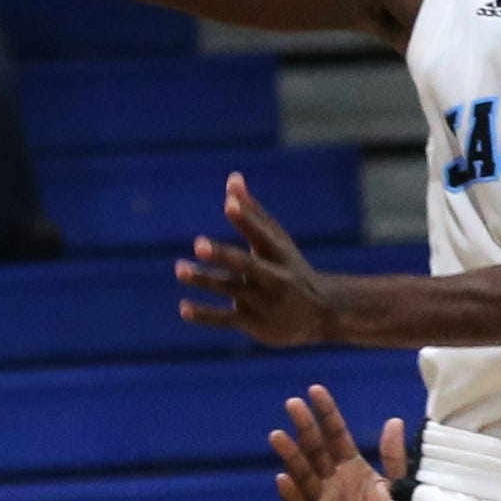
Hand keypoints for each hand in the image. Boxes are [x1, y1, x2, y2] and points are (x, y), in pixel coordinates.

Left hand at [181, 174, 345, 346]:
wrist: (320, 313)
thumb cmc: (291, 268)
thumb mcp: (277, 241)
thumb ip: (252, 211)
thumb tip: (232, 178)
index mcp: (278, 253)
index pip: (262, 234)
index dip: (246, 219)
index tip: (229, 204)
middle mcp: (273, 277)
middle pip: (245, 265)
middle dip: (223, 255)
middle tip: (198, 244)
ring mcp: (262, 301)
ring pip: (229, 289)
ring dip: (205, 280)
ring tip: (180, 269)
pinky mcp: (252, 322)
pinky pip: (225, 318)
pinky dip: (205, 315)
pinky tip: (183, 308)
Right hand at [271, 389, 409, 500]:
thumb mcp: (399, 489)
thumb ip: (395, 457)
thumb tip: (394, 421)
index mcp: (354, 470)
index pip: (337, 436)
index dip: (326, 414)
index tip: (315, 390)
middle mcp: (333, 484)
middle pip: (316, 451)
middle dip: (305, 427)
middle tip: (292, 404)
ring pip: (303, 476)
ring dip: (291, 456)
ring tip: (278, 436)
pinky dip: (291, 496)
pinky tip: (283, 479)